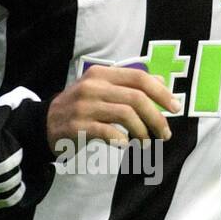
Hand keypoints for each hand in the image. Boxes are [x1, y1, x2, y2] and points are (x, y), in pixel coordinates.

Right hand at [46, 64, 180, 150]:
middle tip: (164, 134)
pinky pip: (107, 132)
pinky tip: (124, 146)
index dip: (161, 93)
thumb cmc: (80, 107)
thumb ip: (129, 85)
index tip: (176, 108)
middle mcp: (93, 86)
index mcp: (101, 74)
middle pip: (136, 98)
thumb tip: (161, 82)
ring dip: (142, 132)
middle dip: (156, 118)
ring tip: (145, 144)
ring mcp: (84, 106)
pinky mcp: (77, 126)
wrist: (45, 124)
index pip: (139, 77)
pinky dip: (121, 140)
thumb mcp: (102, 89)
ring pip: (125, 115)